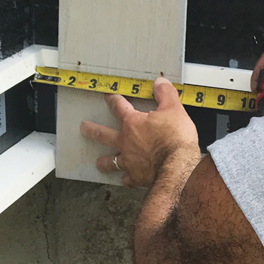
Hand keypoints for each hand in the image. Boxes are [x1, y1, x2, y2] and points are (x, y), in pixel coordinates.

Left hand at [80, 79, 198, 189]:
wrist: (179, 167)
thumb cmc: (176, 140)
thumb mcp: (174, 109)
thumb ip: (165, 94)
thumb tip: (159, 83)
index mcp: (133, 123)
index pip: (118, 106)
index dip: (112, 99)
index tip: (107, 95)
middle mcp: (126, 142)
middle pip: (104, 134)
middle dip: (93, 130)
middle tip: (84, 128)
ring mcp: (130, 161)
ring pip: (112, 161)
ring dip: (105, 161)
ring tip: (99, 163)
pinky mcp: (137, 177)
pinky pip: (128, 179)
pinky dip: (127, 179)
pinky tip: (125, 180)